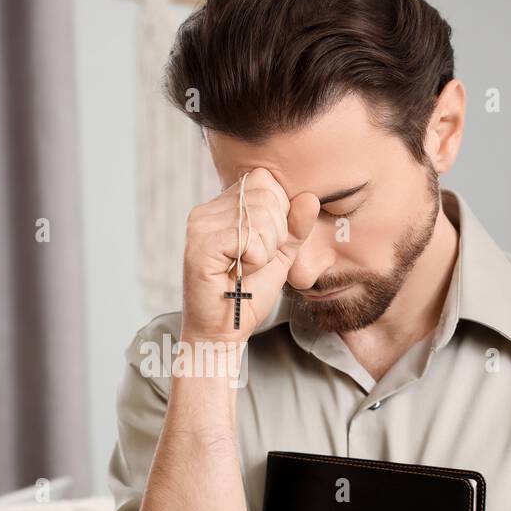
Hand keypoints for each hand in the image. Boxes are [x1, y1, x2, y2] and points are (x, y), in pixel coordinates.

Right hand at [181, 167, 320, 343]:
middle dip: (275, 231)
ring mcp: (200, 224)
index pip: (264, 179)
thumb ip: (295, 226)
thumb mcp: (280, 255)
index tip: (264, 246)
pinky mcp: (200, 243)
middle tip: (255, 260)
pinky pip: (248, 236)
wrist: (223, 330)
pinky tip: (238, 273)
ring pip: (260, 214)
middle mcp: (207, 209)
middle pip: (265, 191)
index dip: (279, 211)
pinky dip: (255, 259)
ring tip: (246, 267)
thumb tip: (310, 197)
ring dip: (265, 248)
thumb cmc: (247, 294)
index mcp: (223, 207)